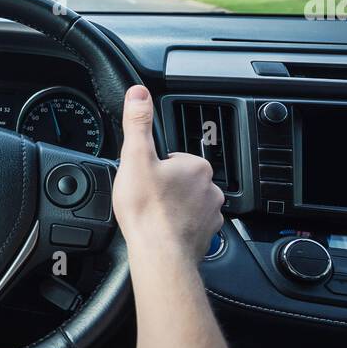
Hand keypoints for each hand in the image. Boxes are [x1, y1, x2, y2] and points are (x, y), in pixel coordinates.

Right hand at [112, 84, 223, 261]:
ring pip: (190, 202)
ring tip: (154, 215)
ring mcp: (211, 213)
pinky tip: (163, 231)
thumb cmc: (147, 210)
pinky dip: (179, 227)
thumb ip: (138, 123)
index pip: (175, 157)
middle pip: (183, 180)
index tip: (144, 178)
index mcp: (196, 166)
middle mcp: (210, 188)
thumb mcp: (135, 158)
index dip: (156, 166)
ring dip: (174, 207)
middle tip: (146, 197)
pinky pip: (193, 225)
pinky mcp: (207, 235)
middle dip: (166, 186)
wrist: (159, 254)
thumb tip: (138, 93)